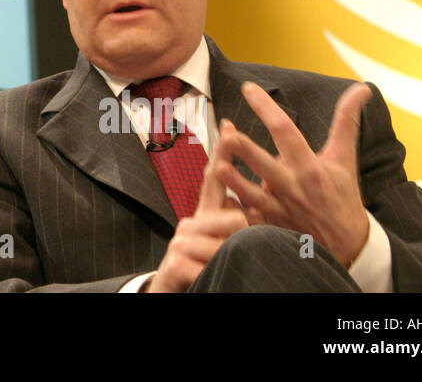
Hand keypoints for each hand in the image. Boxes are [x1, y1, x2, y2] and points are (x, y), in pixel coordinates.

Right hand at [146, 129, 248, 291]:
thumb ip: (235, 221)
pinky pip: (213, 263)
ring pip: (227, 242)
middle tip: (242, 248)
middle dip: (246, 235)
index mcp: (206, 216)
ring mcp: (181, 242)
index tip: (229, 126)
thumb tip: (251, 203)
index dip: (223, 152)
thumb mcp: (222, 242)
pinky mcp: (176, 263)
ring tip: (231, 266)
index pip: (214, 178)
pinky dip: (221, 273)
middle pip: (233, 215)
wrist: (171, 296)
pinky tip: (213, 276)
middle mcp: (191, 223)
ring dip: (235, 258)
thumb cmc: (203, 268)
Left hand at [211, 81, 371, 268]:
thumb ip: (346, 121)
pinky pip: (246, 219)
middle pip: (265, 165)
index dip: (266, 109)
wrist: (348, 246)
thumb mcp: (344, 158)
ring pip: (250, 194)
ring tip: (215, 165)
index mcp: (309, 166)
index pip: (285, 131)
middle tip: (227, 132)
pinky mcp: (269, 226)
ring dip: (232, 180)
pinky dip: (231, 209)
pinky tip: (215, 197)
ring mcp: (278, 208)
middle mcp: (292, 186)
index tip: (248, 88)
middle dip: (244, 149)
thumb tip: (362, 88)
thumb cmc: (343, 195)